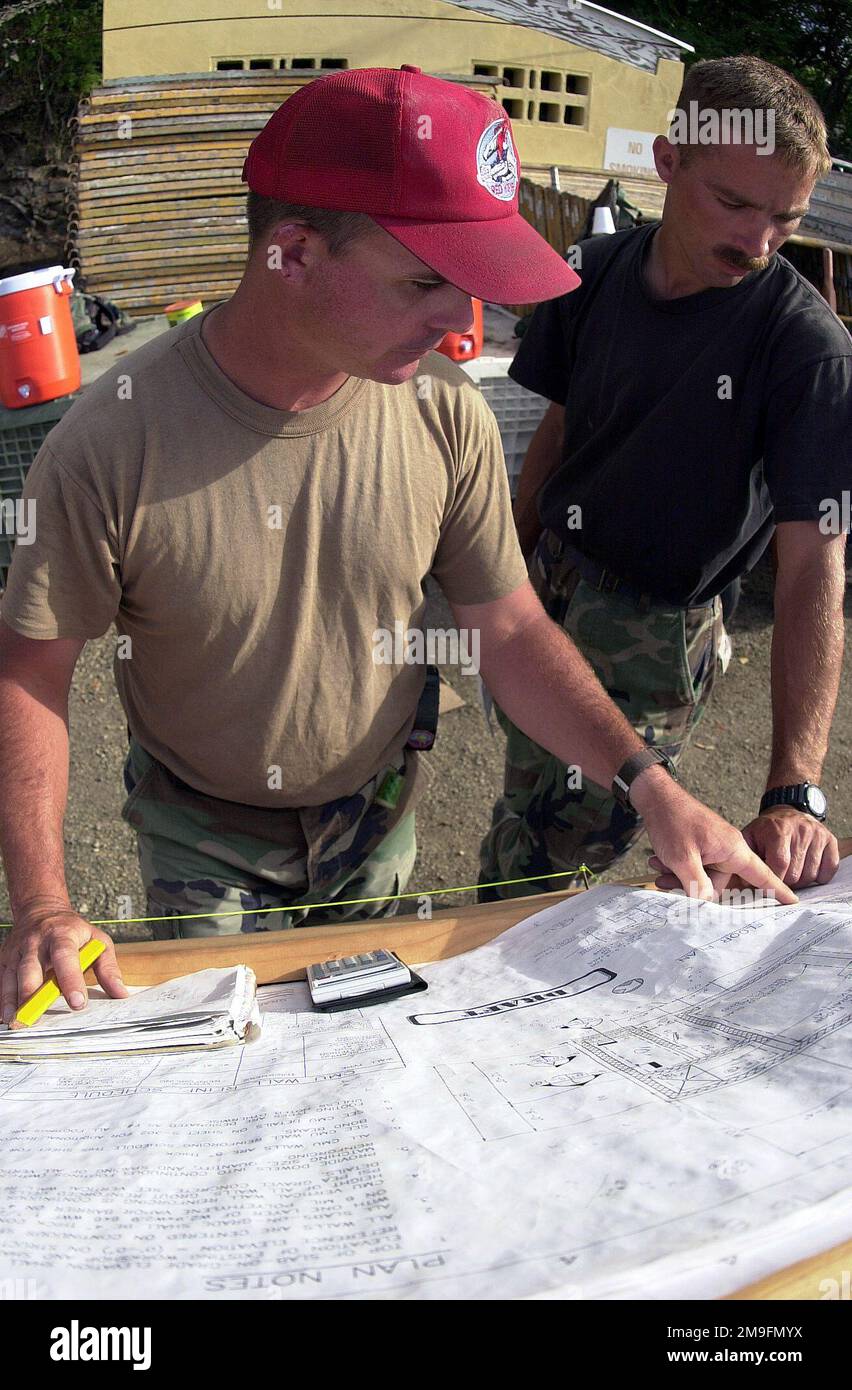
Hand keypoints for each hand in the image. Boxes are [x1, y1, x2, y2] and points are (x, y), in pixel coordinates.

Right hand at [1, 907, 127, 1027]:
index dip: (71, 980)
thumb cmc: (73, 931)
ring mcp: (18, 950)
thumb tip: (121, 993)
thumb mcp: (97, 941)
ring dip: (12, 1000)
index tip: (78, 1002)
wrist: (41, 910)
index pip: (66, 957)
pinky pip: (2, 980)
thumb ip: (108, 968)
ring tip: (16, 1021)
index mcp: (62, 935)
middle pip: (31, 968)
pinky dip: (2, 998)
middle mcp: (37, 942)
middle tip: (36, 1018)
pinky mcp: (6, 959)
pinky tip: (5, 1015)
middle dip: (32, 993)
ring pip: (12, 976)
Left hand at [630, 766, 797, 902]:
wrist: (656, 796)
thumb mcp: (682, 858)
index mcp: (734, 849)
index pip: (763, 874)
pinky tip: (659, 861)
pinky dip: (678, 867)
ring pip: (704, 877)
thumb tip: (709, 905)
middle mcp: (728, 849)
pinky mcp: (703, 847)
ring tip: (659, 866)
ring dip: (681, 876)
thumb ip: (697, 884)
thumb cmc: (672, 821)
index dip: (778, 891)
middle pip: (722, 884)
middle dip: (695, 887)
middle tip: (667, 881)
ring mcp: (715, 848)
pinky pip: (695, 866)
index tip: (794, 903)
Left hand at [740, 807, 838, 888]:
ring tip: (791, 872)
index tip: (768, 887)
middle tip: (779, 877)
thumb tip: (743, 882)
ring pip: (811, 875)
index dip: (774, 881)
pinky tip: (807, 869)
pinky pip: (829, 868)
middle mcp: (800, 830)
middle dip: (785, 882)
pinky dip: (819, 876)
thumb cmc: (766, 831)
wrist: (786, 814)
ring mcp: (817, 834)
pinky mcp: (830, 839)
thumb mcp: (750, 838)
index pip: (780, 864)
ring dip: (801, 881)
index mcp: (778, 829)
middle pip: (795, 873)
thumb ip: (745, 859)